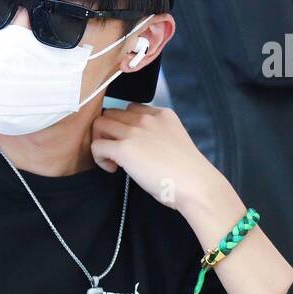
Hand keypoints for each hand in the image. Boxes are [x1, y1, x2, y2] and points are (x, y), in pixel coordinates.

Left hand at [89, 103, 226, 213]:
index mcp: (162, 114)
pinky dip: (99, 158)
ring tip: (113, 159)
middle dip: (109, 131)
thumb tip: (137, 146)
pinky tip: (113, 169)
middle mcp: (147, 118)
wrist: (196, 185)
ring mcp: (135, 132)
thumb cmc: (187, 172)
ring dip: (101, 141)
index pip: (130, 108)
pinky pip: (96, 146)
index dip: (124, 125)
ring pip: (100, 124)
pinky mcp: (124, 148)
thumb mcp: (174, 141)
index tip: (130, 143)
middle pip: (111, 113)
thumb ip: (155, 136)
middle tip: (116, 151)